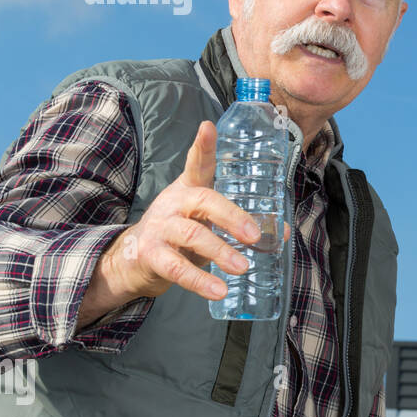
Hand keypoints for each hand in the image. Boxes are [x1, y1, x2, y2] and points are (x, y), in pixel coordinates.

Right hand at [100, 121, 267, 302]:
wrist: (135, 259)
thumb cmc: (180, 233)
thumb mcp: (208, 223)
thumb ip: (240, 224)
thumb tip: (280, 231)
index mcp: (189, 189)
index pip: (198, 163)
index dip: (203, 146)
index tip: (208, 127)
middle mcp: (174, 203)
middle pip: (204, 200)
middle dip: (232, 217)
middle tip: (255, 235)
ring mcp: (160, 228)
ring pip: (192, 235)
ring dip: (221, 252)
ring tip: (243, 266)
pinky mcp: (152, 255)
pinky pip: (177, 268)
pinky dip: (200, 281)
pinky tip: (218, 289)